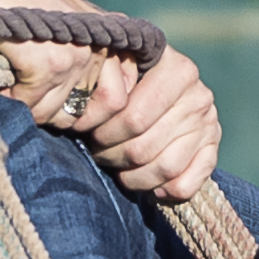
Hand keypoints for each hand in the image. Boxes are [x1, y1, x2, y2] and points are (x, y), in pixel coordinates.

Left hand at [5, 38, 223, 201]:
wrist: (156, 89)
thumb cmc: (117, 80)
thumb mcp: (107, 69)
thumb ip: (93, 78)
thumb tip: (46, 97)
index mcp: (175, 67)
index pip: (133, 117)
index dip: (103, 133)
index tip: (86, 132)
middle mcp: (198, 93)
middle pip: (144, 145)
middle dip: (112, 156)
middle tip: (98, 152)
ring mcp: (208, 122)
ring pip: (164, 168)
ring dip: (134, 177)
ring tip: (118, 169)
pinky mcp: (213, 148)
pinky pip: (187, 183)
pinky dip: (165, 192)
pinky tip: (149, 188)